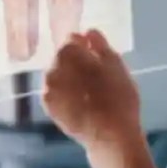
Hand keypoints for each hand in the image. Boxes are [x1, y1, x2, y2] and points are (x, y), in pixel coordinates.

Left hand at [42, 30, 140, 151]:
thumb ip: (100, 44)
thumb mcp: (116, 64)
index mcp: (68, 53)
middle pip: (62, 57)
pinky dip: (64, 92)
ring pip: (57, 74)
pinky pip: (55, 91)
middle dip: (75, 61)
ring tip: (88, 89)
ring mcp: (48, 88)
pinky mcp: (48, 106)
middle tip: (94, 75)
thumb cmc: (118, 96)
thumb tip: (87, 32)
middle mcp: (52, 68)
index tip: (96, 56)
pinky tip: (79, 100)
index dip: (85, 46)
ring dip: (69, 76)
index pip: (71, 40)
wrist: (109, 135)